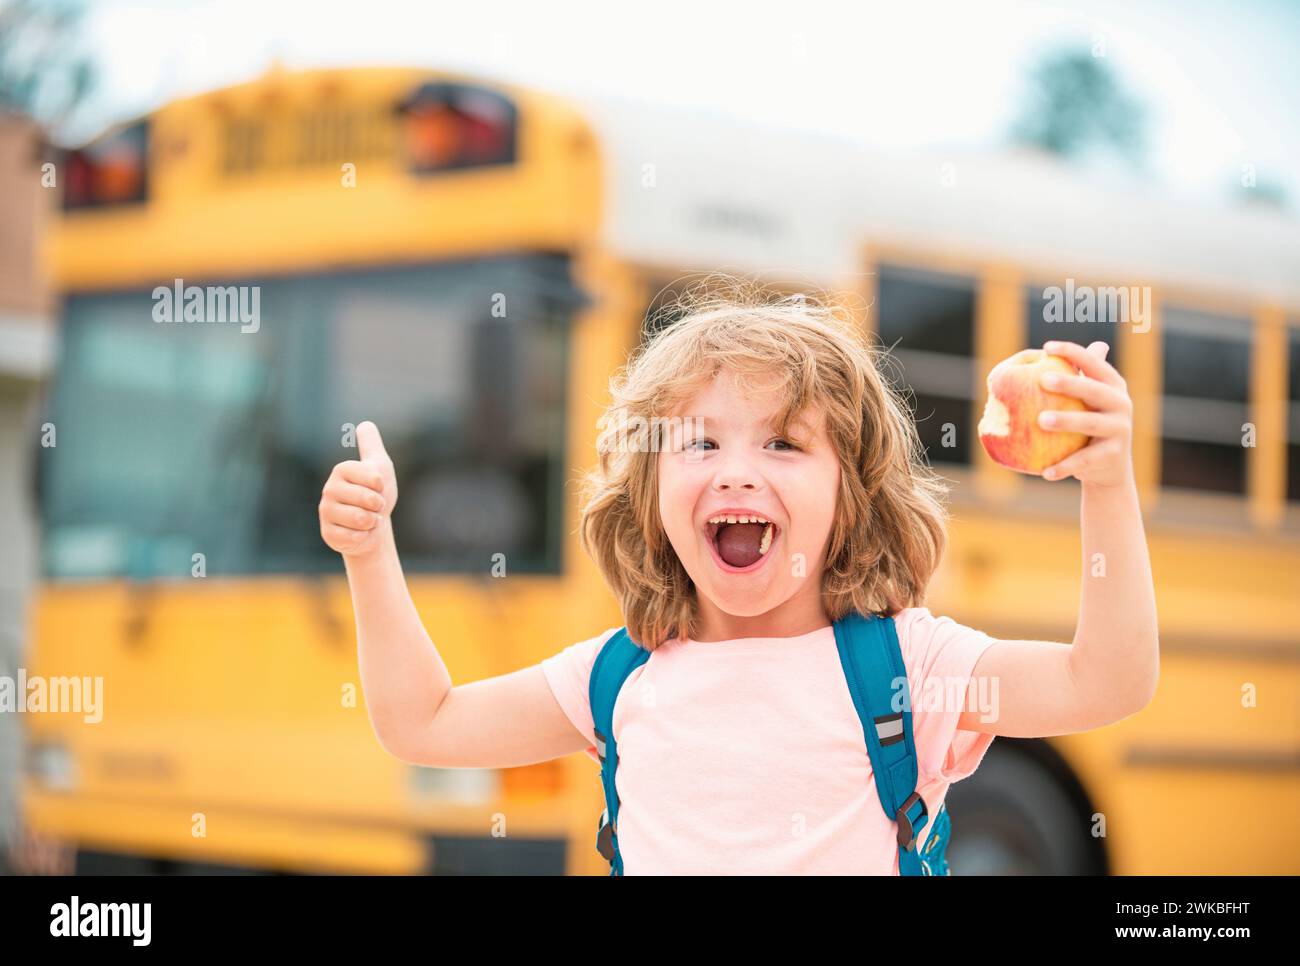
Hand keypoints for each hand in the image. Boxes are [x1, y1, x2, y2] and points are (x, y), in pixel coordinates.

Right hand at [319, 421, 398, 556]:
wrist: (374, 525)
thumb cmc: (377, 494)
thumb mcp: (379, 465)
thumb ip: (372, 445)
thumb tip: (365, 424)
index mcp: (342, 470)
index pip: (373, 477)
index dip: (382, 485)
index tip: (378, 486)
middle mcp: (329, 489)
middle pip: (367, 500)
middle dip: (379, 506)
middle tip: (374, 506)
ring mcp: (326, 512)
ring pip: (361, 519)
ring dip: (372, 522)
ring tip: (368, 519)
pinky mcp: (328, 534)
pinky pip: (355, 537)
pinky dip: (365, 537)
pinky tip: (359, 532)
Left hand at [1037, 341, 1134, 487]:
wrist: (1109, 465)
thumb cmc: (1089, 422)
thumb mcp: (1086, 399)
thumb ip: (1075, 375)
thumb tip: (1044, 350)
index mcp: (1113, 385)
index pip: (1094, 363)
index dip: (1072, 352)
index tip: (1047, 347)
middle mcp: (1121, 403)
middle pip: (1094, 390)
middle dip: (1070, 383)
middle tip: (1042, 380)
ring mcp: (1120, 429)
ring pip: (1090, 423)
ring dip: (1066, 421)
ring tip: (1041, 420)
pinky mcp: (1113, 455)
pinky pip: (1085, 460)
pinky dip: (1064, 466)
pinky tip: (1045, 472)